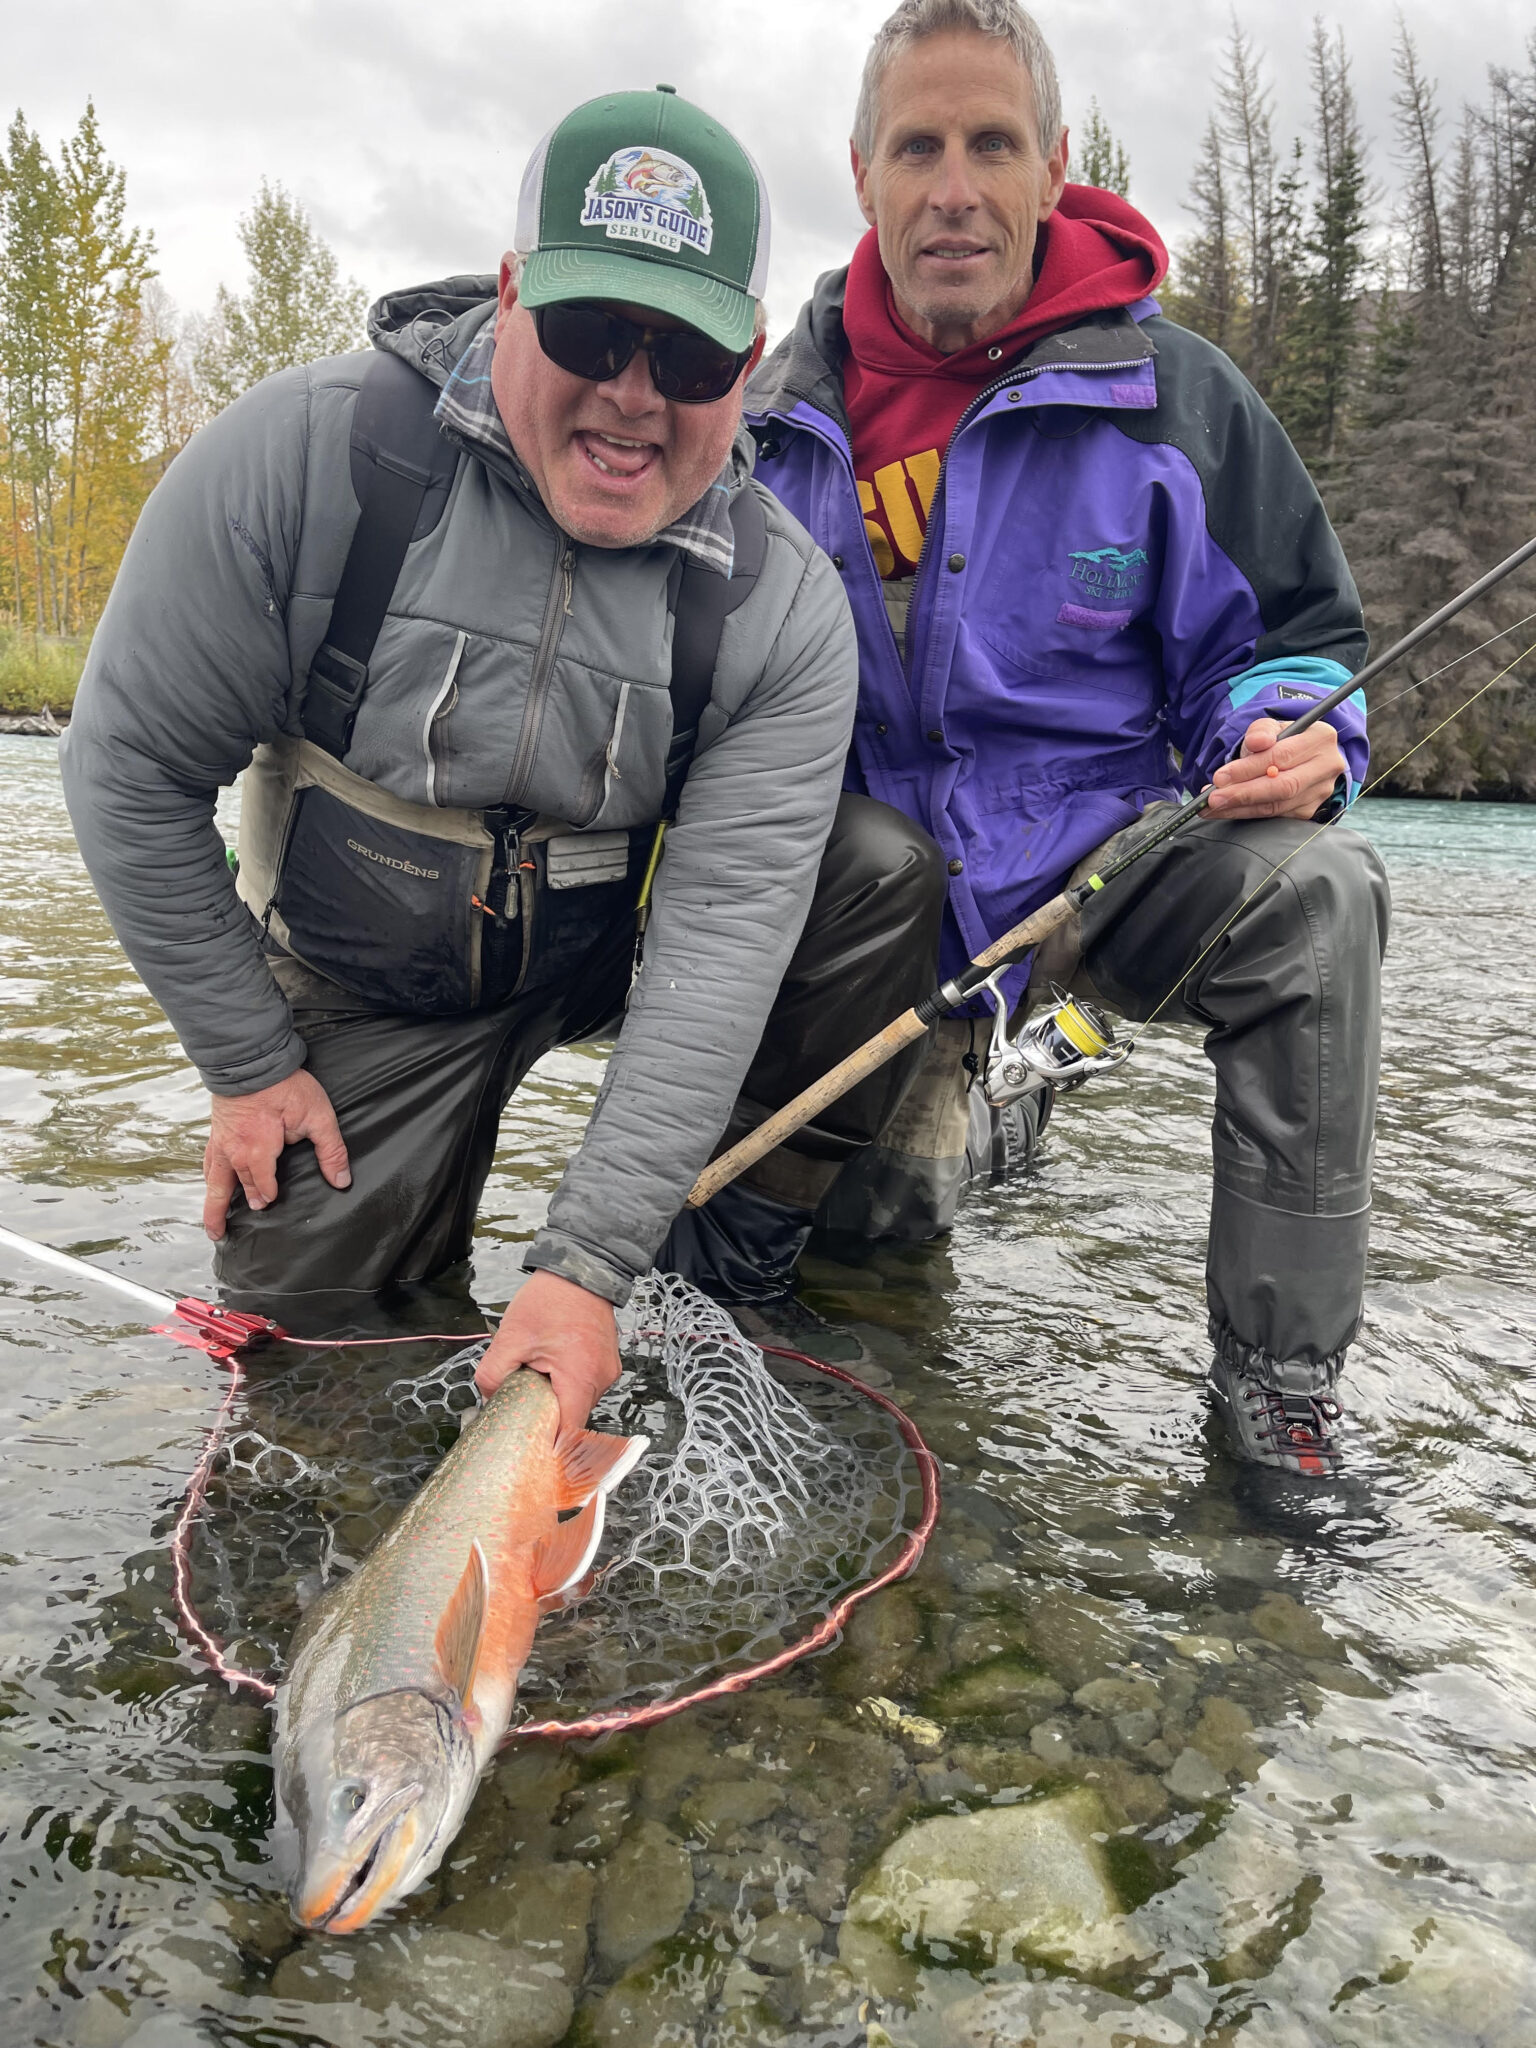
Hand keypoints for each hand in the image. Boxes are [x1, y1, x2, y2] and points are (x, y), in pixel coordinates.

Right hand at [202, 1068, 350, 1240]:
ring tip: (212, 1226)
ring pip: (214, 1180)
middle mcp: (233, 1151)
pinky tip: (210, 1183)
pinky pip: (208, 1162)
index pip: (262, 1186)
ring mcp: (220, 1141)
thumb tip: (341, 1180)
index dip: (268, 1195)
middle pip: (238, 1185)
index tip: (271, 1201)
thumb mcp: (318, 1116)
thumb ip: (330, 1150)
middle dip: (238, 1206)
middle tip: (227, 1233)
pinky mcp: (216, 1130)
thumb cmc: (285, 1085)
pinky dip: (208, 1178)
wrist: (252, 1058)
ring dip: (212, 1204)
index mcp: (257, 1151)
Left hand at [475, 1270, 621, 1441]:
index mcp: (580, 1378)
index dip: (548, 1447)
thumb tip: (487, 1402)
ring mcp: (608, 1371)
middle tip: (521, 1415)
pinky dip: (568, 1386)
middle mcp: (601, 1379)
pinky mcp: (607, 1363)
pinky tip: (550, 1371)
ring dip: (558, 1401)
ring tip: (535, 1383)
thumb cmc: (549, 1299)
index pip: (568, 1433)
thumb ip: (493, 1375)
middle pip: (573, 1419)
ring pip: (579, 1403)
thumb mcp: (511, 1337)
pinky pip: (586, 1386)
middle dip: (547, 1420)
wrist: (580, 1268)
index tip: (528, 1454)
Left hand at [1207, 716, 1346, 820]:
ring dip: (1241, 808)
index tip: (1220, 777)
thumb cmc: (1282, 740)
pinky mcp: (1310, 810)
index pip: (1281, 757)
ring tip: (1213, 807)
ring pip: (1278, 806)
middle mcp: (1327, 766)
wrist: (1298, 754)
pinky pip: (1276, 816)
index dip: (1249, 769)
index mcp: (1321, 737)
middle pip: (1283, 786)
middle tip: (1214, 799)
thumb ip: (1260, 731)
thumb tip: (1256, 742)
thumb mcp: (1270, 727)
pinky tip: (1228, 810)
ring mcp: (1321, 791)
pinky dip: (1248, 814)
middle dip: (1244, 794)